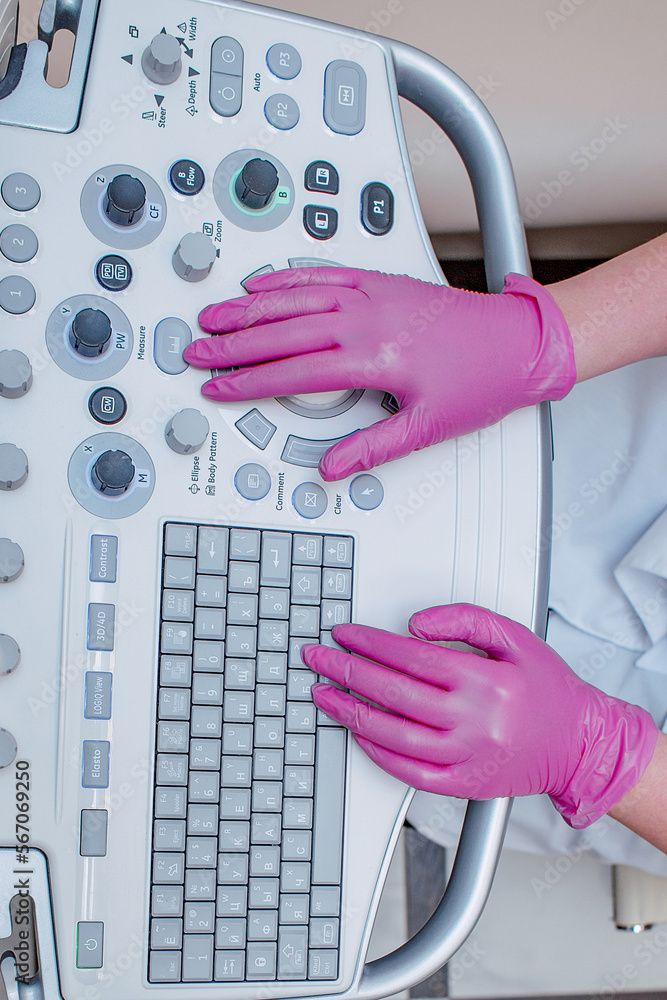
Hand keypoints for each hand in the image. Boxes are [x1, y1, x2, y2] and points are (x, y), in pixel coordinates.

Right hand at [184, 267, 574, 481]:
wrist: (517, 341)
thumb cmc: (480, 380)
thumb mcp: (427, 426)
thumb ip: (374, 448)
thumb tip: (333, 469)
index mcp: (374, 358)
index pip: (293, 371)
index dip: (248, 381)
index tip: (218, 387)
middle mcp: (366, 319)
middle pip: (282, 330)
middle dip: (233, 343)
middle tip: (196, 350)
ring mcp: (372, 294)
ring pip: (295, 295)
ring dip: (249, 306)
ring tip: (213, 314)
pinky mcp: (380, 280)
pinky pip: (324, 270)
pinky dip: (289, 275)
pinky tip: (263, 281)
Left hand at [301, 605, 657, 827]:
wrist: (579, 743)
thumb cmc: (547, 689)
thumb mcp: (514, 636)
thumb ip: (464, 620)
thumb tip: (413, 626)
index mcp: (484, 680)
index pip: (409, 657)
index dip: (369, 644)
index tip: (344, 634)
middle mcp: (474, 720)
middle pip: (393, 693)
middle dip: (346, 672)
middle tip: (318, 659)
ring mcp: (467, 756)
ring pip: (393, 735)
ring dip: (350, 712)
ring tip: (324, 695)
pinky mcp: (464, 784)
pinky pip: (409, 772)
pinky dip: (377, 753)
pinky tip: (357, 732)